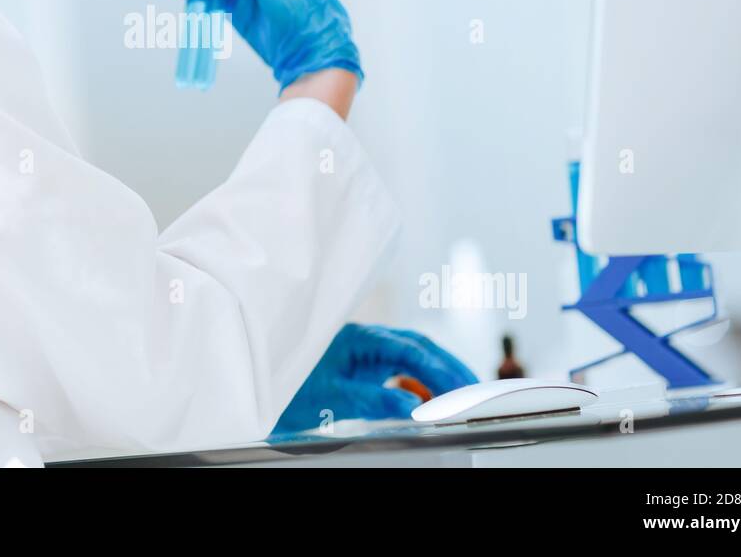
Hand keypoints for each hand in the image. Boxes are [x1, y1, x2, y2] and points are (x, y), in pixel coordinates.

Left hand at [271, 323, 477, 435]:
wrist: (264, 395)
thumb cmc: (292, 392)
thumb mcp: (332, 398)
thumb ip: (373, 399)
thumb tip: (414, 403)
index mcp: (357, 338)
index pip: (408, 348)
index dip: (438, 367)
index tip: (460, 387)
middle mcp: (366, 340)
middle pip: (418, 347)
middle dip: (449, 367)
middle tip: (476, 390)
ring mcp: (368, 352)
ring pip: (414, 357)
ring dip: (440, 373)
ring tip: (465, 394)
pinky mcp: (367, 367)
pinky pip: (404, 370)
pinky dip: (424, 383)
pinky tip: (436, 399)